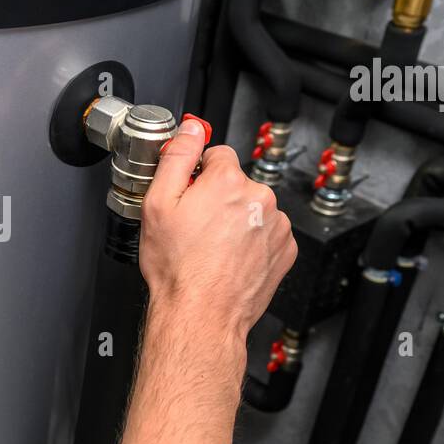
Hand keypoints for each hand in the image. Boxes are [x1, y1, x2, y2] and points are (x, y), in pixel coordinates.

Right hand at [138, 119, 296, 342]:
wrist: (202, 313)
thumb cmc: (179, 267)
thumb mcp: (158, 204)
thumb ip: (176, 157)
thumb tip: (190, 129)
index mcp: (228, 180)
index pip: (216, 155)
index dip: (197, 174)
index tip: (189, 195)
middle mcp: (259, 198)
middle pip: (235, 183)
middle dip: (217, 199)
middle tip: (194, 228)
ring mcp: (276, 225)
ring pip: (252, 209)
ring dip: (235, 221)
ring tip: (211, 248)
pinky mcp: (285, 250)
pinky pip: (266, 233)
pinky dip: (251, 242)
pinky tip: (228, 259)